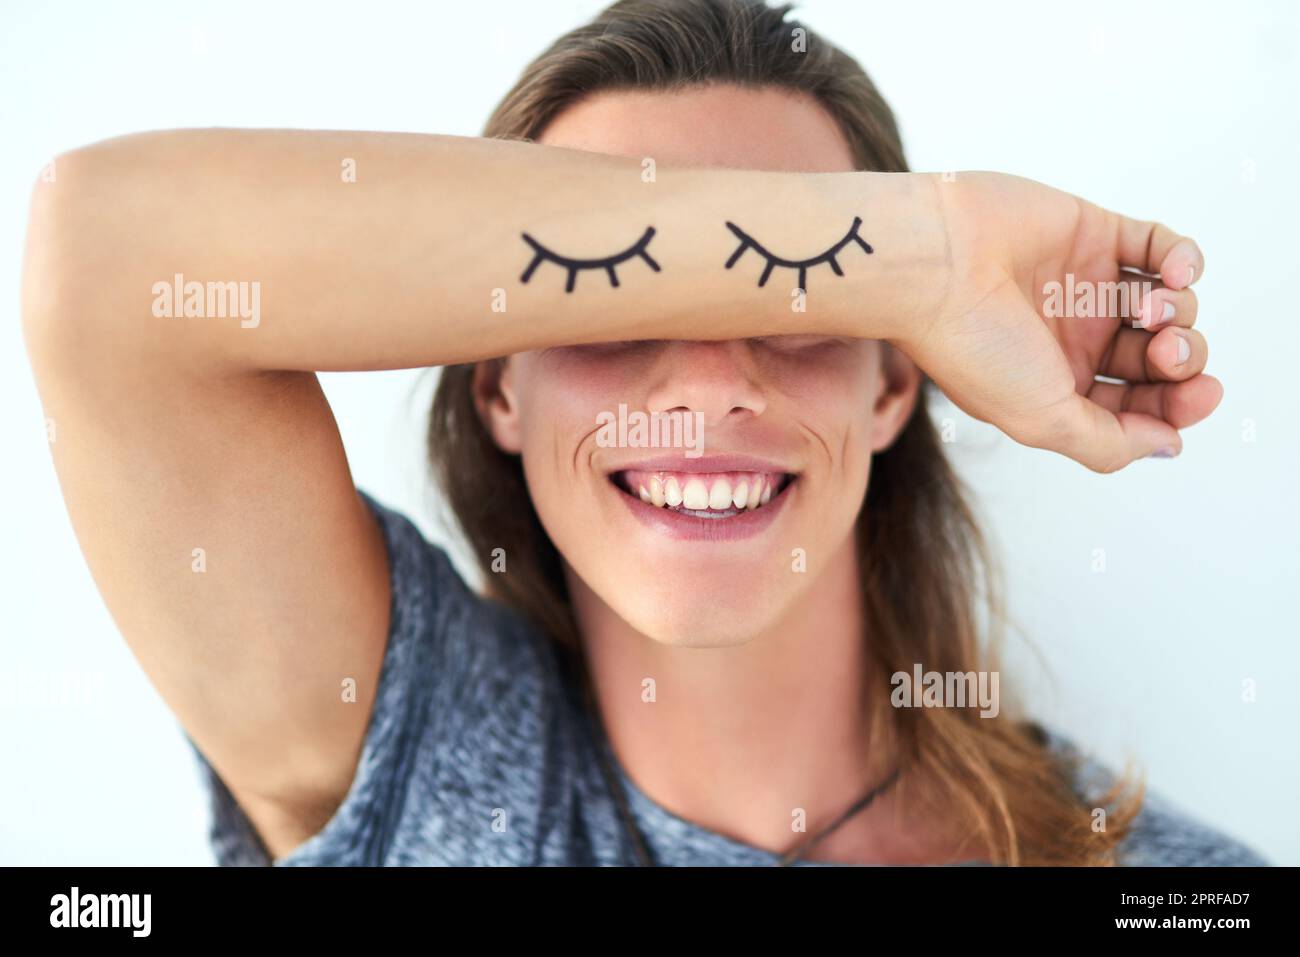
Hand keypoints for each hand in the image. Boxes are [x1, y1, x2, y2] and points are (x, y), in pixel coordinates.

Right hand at [903, 172, 1220, 471]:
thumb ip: (1108, 444)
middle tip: (1166, 351)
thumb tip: (1168, 444)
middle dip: (1183, 359)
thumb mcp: (1042, 421)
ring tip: (1150, 309)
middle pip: (1161, 358)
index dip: (1178, 405)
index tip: (1198, 396)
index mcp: (1058, 387)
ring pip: (1169, 304)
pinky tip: (1174, 273)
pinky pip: (1162, 246)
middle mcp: (1075, 338)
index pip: (1140, 404)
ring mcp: (1087, 285)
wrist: (937, 265)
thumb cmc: (973, 345)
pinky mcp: (1094, 232)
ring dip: (1181, 311)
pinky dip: (1184, 260)